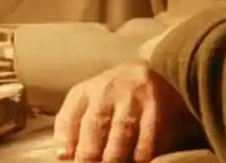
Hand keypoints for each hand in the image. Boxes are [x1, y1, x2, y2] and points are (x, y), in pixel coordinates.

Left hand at [52, 61, 197, 161]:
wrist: (163, 71)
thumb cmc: (118, 95)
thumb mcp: (91, 99)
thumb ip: (73, 124)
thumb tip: (62, 155)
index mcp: (87, 90)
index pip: (69, 118)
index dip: (66, 143)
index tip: (67, 158)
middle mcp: (109, 90)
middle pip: (94, 129)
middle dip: (89, 156)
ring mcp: (134, 99)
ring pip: (120, 138)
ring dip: (113, 159)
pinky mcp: (156, 110)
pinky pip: (145, 143)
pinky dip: (138, 158)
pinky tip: (135, 162)